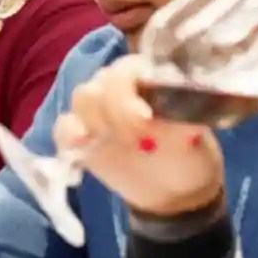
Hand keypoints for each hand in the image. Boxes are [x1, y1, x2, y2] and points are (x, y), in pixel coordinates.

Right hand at [54, 55, 223, 217]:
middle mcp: (119, 88)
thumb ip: (186, 121)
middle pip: (99, 83)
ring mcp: (98, 111)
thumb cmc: (187, 154)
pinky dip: (69, 135)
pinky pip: (63, 126)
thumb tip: (185, 123)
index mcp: (147, 79)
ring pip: (81, 98)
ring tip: (112, 142)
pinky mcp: (82, 136)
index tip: (144, 120)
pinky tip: (83, 147)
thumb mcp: (194, 138)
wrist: (172, 189)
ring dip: (93, 120)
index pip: (126, 68)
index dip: (127, 90)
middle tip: (133, 140)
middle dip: (112, 110)